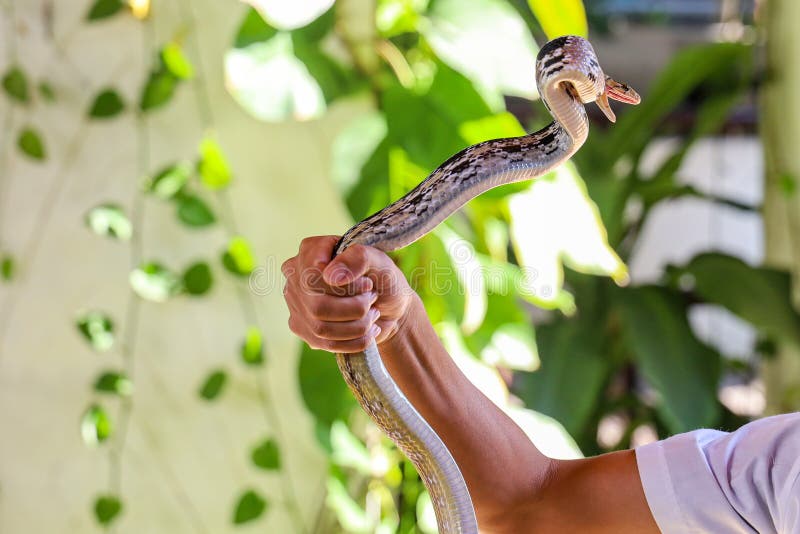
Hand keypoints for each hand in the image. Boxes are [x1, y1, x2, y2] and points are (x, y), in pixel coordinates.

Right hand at [281, 235, 415, 352]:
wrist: (390, 306)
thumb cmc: (382, 277)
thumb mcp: (378, 260)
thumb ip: (357, 259)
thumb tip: (329, 277)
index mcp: (310, 250)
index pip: (313, 274)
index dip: (345, 286)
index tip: (368, 284)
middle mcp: (296, 277)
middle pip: (317, 305)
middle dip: (354, 308)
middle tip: (372, 299)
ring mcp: (297, 305)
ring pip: (321, 328)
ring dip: (357, 325)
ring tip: (372, 314)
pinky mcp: (305, 330)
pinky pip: (326, 344)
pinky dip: (355, 340)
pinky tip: (369, 330)